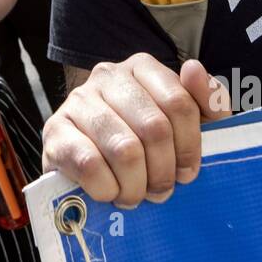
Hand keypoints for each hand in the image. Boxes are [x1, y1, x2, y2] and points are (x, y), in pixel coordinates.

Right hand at [41, 54, 231, 207]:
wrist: (84, 160)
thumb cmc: (141, 141)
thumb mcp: (184, 122)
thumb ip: (206, 100)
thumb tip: (194, 70)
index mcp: (142, 67)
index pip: (179, 103)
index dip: (190, 146)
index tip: (188, 171)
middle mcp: (108, 76)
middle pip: (154, 128)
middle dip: (163, 170)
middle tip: (161, 190)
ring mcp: (78, 101)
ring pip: (124, 149)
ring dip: (135, 185)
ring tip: (135, 195)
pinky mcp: (55, 130)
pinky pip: (90, 165)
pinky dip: (106, 188)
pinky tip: (109, 192)